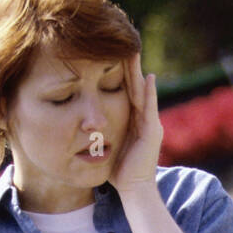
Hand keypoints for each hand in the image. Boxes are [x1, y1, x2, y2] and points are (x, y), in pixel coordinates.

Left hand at [108, 53, 163, 192]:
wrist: (134, 190)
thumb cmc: (118, 172)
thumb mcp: (106, 145)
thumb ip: (98, 133)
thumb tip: (81, 125)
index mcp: (132, 120)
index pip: (125, 90)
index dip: (119, 72)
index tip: (110, 52)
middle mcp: (143, 119)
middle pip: (135, 86)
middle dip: (129, 65)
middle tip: (124, 42)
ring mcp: (150, 124)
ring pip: (142, 92)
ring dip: (138, 72)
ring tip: (134, 52)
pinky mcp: (152, 132)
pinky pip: (149, 108)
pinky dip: (149, 93)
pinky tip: (146, 77)